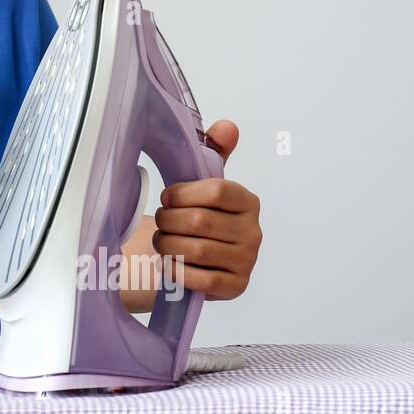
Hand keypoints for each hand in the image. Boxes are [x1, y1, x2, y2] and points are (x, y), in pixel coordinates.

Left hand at [154, 120, 261, 300]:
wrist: (198, 259)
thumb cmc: (199, 216)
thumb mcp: (205, 183)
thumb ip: (214, 150)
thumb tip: (227, 126)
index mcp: (248, 202)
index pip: (216, 191)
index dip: (183, 193)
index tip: (167, 197)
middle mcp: (253, 232)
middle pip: (200, 222)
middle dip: (169, 221)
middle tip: (160, 222)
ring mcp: (246, 261)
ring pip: (195, 250)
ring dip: (168, 245)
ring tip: (162, 241)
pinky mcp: (235, 287)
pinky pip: (200, 279)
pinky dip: (176, 270)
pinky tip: (168, 263)